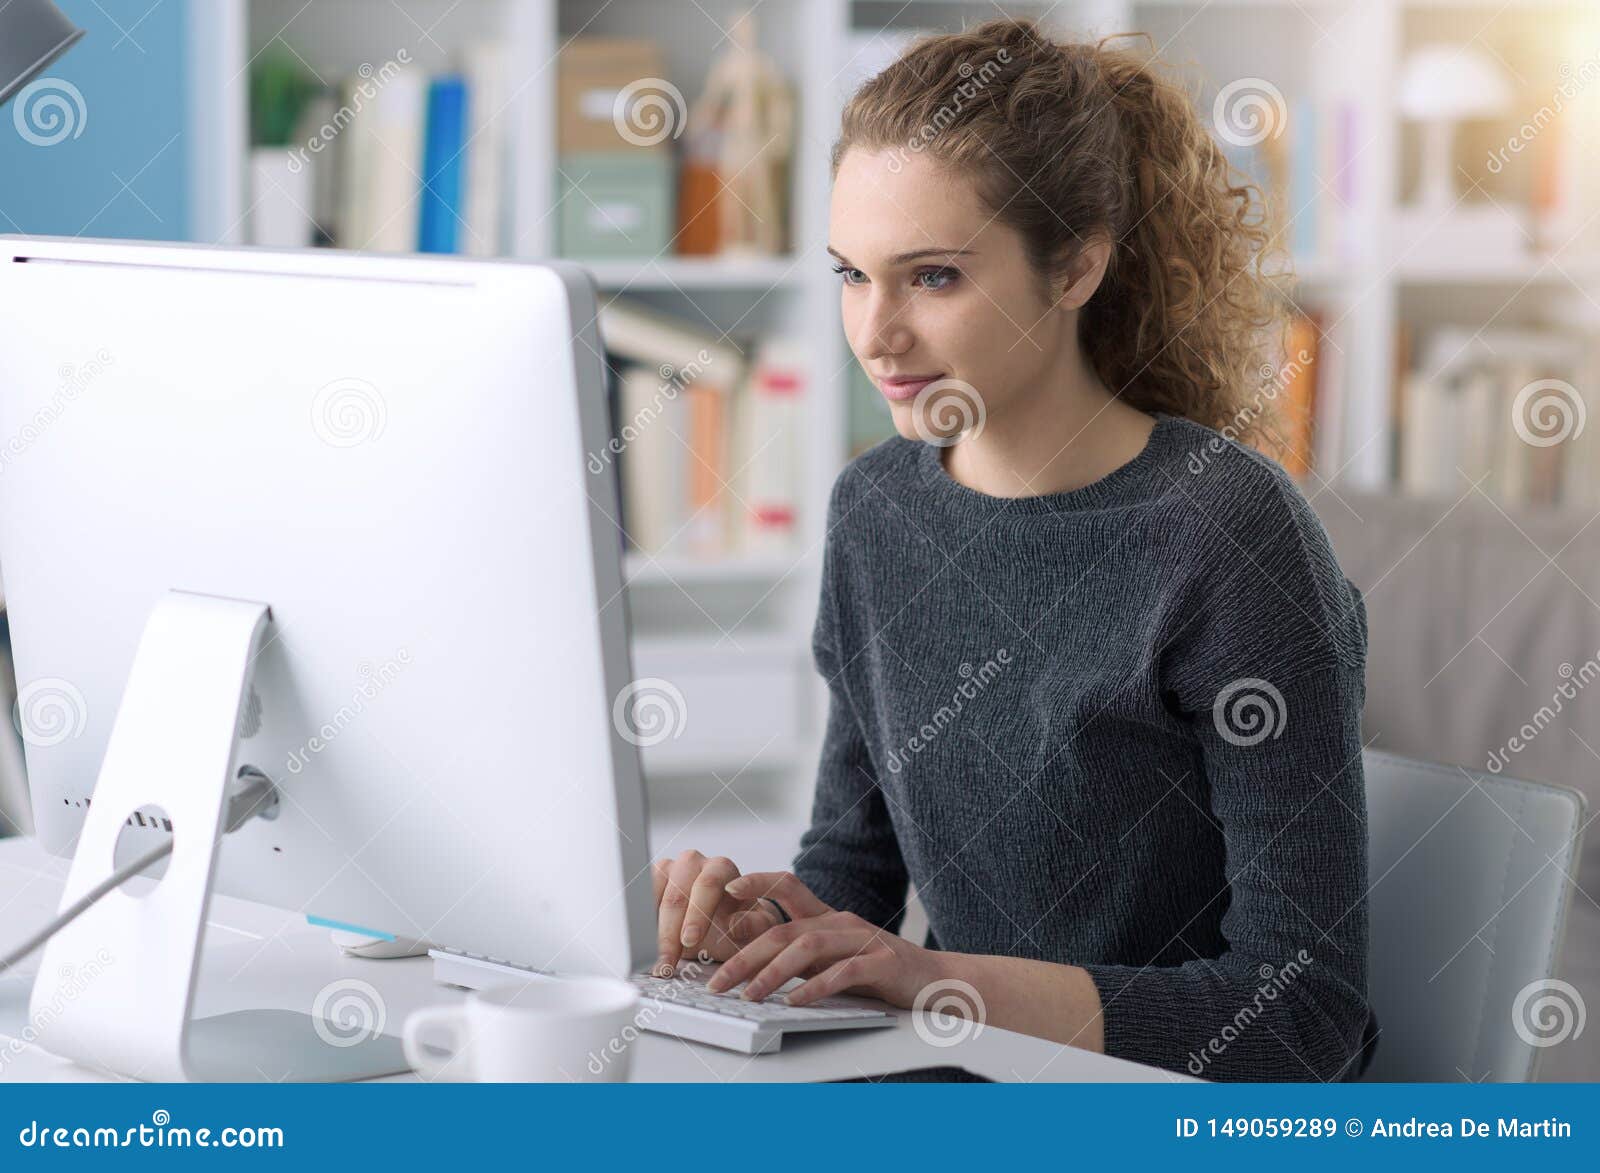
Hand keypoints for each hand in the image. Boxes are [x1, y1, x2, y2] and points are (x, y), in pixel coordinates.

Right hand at [650, 850, 783, 976]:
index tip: (690, 941)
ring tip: (653, 963)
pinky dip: (638, 927)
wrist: (723, 925)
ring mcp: (668, 869)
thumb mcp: (757, 929)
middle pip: (676, 895)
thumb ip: (754, 925)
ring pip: (652, 898)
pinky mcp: (649, 881)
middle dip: (669, 933)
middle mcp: (693, 862)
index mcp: (721, 867)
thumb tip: (736, 924)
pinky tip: (641, 949)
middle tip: (667, 964)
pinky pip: (637, 901)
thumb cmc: (740, 924)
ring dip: (650, 934)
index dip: (697, 914)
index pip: (708, 885)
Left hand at [704, 871, 944, 1007]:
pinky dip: (815, 988)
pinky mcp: (882, 963)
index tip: (727, 891)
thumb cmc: (877, 973)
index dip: (757, 883)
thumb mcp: (831, 961)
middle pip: (785, 930)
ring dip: (773, 973)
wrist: (935, 980)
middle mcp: (841, 921)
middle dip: (745, 956)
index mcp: (826, 916)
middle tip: (717, 981)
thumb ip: (798, 959)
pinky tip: (795, 1002)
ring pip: (808, 947)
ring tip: (749, 994)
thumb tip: (748, 968)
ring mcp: (863, 940)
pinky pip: (843, 973)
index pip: (787, 886)